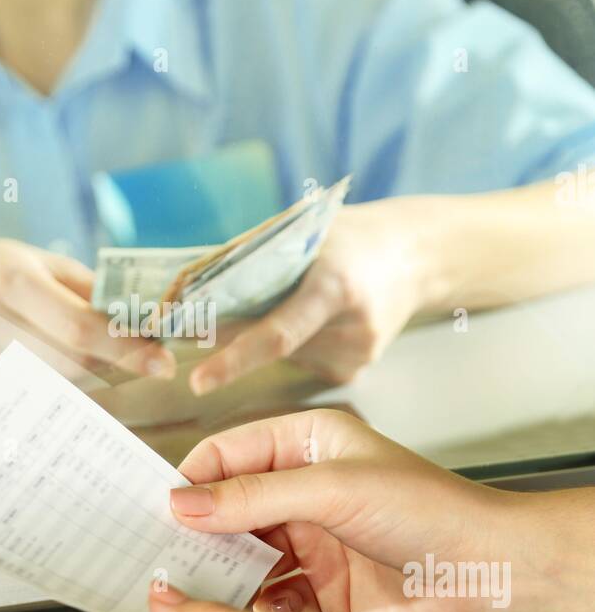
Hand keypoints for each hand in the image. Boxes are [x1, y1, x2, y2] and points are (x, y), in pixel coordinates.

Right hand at [0, 239, 176, 392]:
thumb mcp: (22, 259)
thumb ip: (78, 287)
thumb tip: (138, 316)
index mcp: (9, 277)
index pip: (81, 325)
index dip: (127, 348)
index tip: (163, 362)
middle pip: (71, 364)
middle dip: (112, 365)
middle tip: (141, 363)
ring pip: (53, 385)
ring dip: (84, 379)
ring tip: (89, 361)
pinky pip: (26, 399)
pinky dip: (49, 392)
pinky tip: (47, 375)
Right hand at [170, 409, 584, 611]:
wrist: (491, 572)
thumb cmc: (427, 510)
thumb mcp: (331, 491)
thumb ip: (253, 497)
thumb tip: (182, 503)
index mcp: (306, 444)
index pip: (227, 454)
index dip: (190, 481)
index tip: (154, 513)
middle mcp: (305, 488)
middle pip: (230, 508)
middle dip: (199, 534)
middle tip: (160, 560)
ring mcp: (314, 539)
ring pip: (248, 556)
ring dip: (225, 575)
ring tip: (196, 596)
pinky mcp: (327, 587)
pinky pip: (275, 596)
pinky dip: (261, 607)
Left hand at [188, 199, 425, 395]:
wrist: (418, 258)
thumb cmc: (353, 238)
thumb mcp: (307, 231)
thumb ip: (256, 258)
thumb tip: (194, 289)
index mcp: (335, 287)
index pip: (276, 335)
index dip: (234, 359)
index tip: (198, 381)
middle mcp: (350, 328)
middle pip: (270, 345)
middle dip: (228, 337)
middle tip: (192, 324)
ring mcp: (355, 355)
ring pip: (281, 354)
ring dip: (264, 334)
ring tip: (295, 297)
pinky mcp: (354, 370)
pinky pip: (300, 360)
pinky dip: (293, 341)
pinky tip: (318, 318)